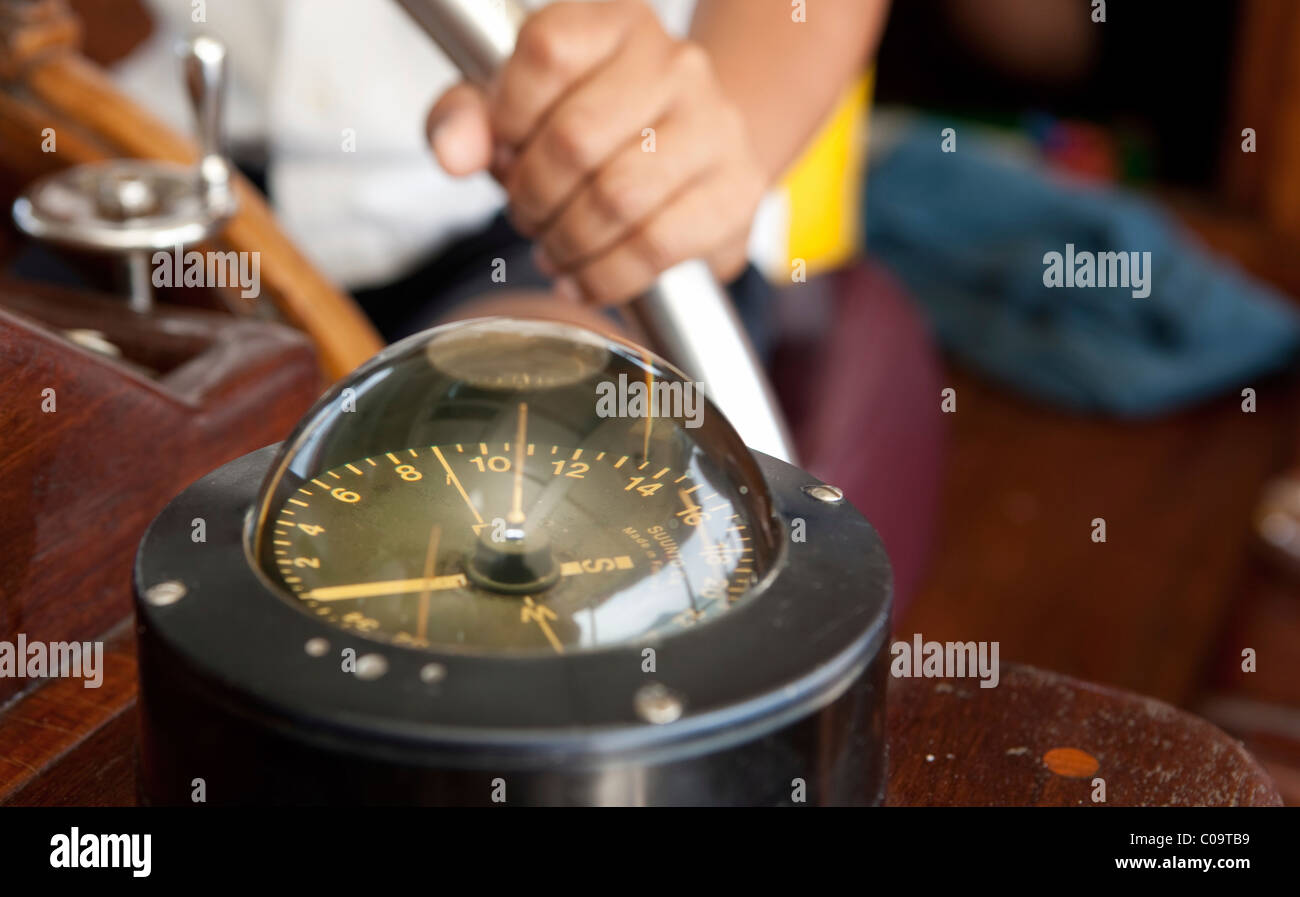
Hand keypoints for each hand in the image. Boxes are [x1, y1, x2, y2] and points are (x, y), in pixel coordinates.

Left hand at [426, 0, 765, 305]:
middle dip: (532, 197)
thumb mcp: (517, 107)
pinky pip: (655, 246)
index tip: (505, 151)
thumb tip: (453, 153)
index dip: (508, 118)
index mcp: (615, 20)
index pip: (547, 53)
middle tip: (526, 216)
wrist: (690, 153)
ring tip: (553, 250)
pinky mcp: (735, 192)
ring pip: (616, 199)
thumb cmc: (593, 126)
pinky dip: (604, 276)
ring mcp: (714, 126)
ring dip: (566, 242)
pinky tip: (585, 278)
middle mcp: (675, 63)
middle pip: (576, 139)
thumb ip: (467, 118)